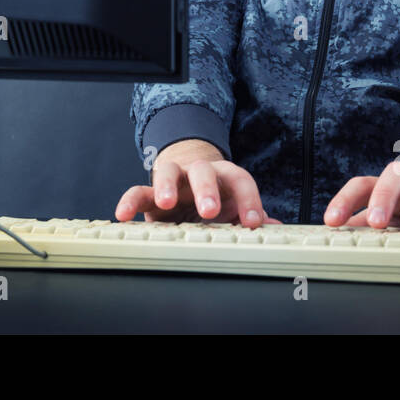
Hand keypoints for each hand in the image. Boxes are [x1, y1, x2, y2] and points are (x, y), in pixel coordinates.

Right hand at [114, 139, 281, 226]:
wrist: (187, 181)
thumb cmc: (216, 198)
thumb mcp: (235, 208)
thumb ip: (250, 216)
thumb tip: (276, 228)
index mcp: (225, 176)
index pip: (239, 179)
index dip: (249, 199)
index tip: (253, 222)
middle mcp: (199, 172)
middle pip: (204, 171)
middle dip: (207, 190)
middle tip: (210, 211)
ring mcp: (173, 180)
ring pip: (168, 172)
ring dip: (167, 186)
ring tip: (166, 204)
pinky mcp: (151, 193)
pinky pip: (138, 191)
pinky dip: (129, 201)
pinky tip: (123, 214)